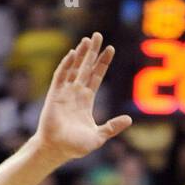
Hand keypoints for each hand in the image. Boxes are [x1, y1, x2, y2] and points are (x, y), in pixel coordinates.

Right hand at [33, 32, 131, 164]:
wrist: (57, 149)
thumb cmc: (75, 146)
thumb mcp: (99, 136)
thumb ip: (113, 126)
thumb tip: (129, 119)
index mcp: (86, 100)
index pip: (96, 76)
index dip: (103, 63)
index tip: (111, 49)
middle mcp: (76, 93)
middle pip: (86, 67)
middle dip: (92, 52)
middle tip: (98, 35)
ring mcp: (64, 92)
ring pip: (74, 68)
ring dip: (81, 54)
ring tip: (88, 40)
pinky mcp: (54, 94)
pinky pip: (61, 76)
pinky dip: (66, 65)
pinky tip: (73, 54)